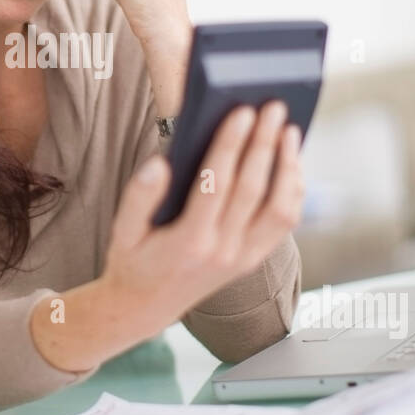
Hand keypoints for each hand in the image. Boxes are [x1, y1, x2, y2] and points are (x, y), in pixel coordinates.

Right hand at [100, 101, 303, 336]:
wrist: (144, 307)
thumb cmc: (133, 259)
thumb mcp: (122, 230)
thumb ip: (138, 196)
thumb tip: (160, 162)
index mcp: (188, 241)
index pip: (216, 184)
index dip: (231, 145)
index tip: (242, 112)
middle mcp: (222, 252)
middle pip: (253, 190)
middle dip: (264, 144)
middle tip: (274, 107)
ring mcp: (242, 258)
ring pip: (280, 209)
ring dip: (287, 166)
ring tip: (288, 131)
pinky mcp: (253, 259)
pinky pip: (284, 223)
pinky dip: (292, 190)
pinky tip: (289, 162)